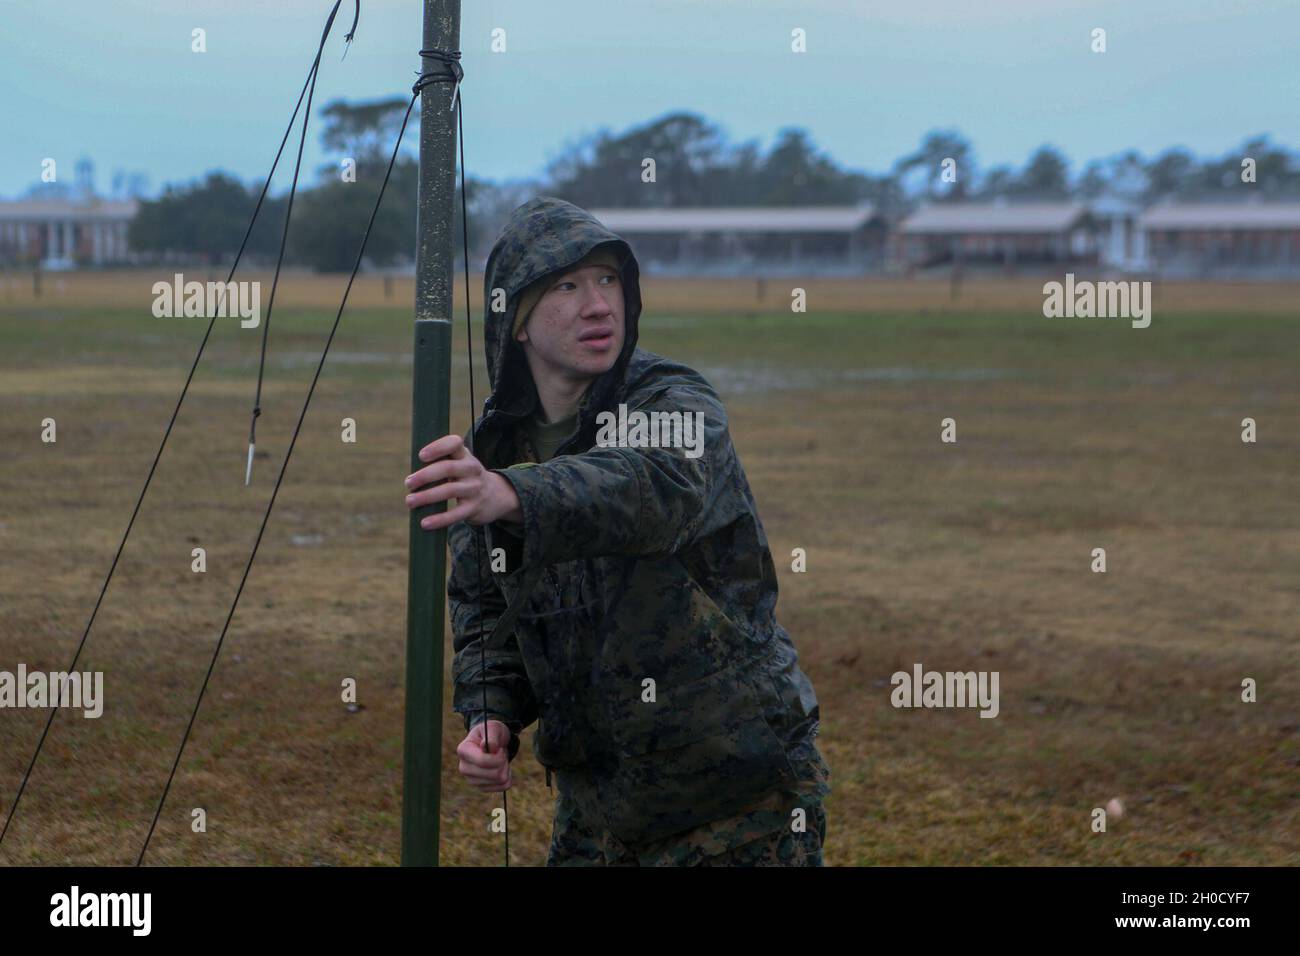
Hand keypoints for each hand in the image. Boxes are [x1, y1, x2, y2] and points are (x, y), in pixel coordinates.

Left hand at [404, 434, 521, 531]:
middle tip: (408, 483)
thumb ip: (439, 462)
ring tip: (410, 501)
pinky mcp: (474, 507)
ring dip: (427, 496)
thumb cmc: (466, 476)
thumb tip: (410, 477)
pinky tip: (425, 523)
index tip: (421, 456)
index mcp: (464, 455)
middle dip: (426, 475)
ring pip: (450, 491)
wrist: (498, 495)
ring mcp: (474, 488)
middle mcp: (471, 469)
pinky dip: (440, 519)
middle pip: (448, 468)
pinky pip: (456, 514)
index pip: (454, 444)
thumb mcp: (460, 463)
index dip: (438, 448)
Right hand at [457, 720, 513, 791]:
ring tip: (500, 759)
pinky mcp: (481, 787)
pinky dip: (508, 777)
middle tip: (501, 753)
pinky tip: (502, 768)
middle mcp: (464, 767)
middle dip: (503, 762)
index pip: (482, 761)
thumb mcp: (493, 728)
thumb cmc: (491, 733)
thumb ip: (491, 737)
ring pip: (499, 780)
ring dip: (505, 768)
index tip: (500, 749)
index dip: (498, 757)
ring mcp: (471, 779)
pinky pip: (503, 786)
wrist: (491, 742)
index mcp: (463, 750)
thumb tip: (487, 747)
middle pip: (493, 774)